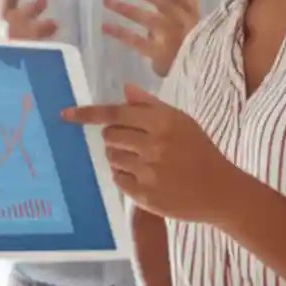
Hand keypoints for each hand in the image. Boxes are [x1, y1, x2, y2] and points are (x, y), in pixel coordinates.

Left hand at [62, 84, 233, 222]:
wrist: (220, 190)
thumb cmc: (200, 151)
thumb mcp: (181, 121)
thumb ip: (150, 105)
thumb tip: (125, 90)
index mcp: (163, 122)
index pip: (115, 113)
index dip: (87, 114)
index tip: (65, 114)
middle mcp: (154, 145)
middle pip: (110, 136)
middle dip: (114, 137)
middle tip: (133, 142)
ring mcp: (148, 172)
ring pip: (112, 157)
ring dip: (119, 156)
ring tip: (142, 160)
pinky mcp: (145, 195)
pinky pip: (118, 179)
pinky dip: (125, 175)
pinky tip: (144, 176)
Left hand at [103, 0, 198, 76]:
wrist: (198, 63)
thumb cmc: (189, 27)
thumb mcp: (188, 0)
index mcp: (187, 2)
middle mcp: (181, 17)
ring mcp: (172, 36)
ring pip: (147, 18)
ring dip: (125, 8)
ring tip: (106, 0)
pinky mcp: (161, 53)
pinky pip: (138, 42)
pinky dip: (121, 33)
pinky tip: (105, 27)